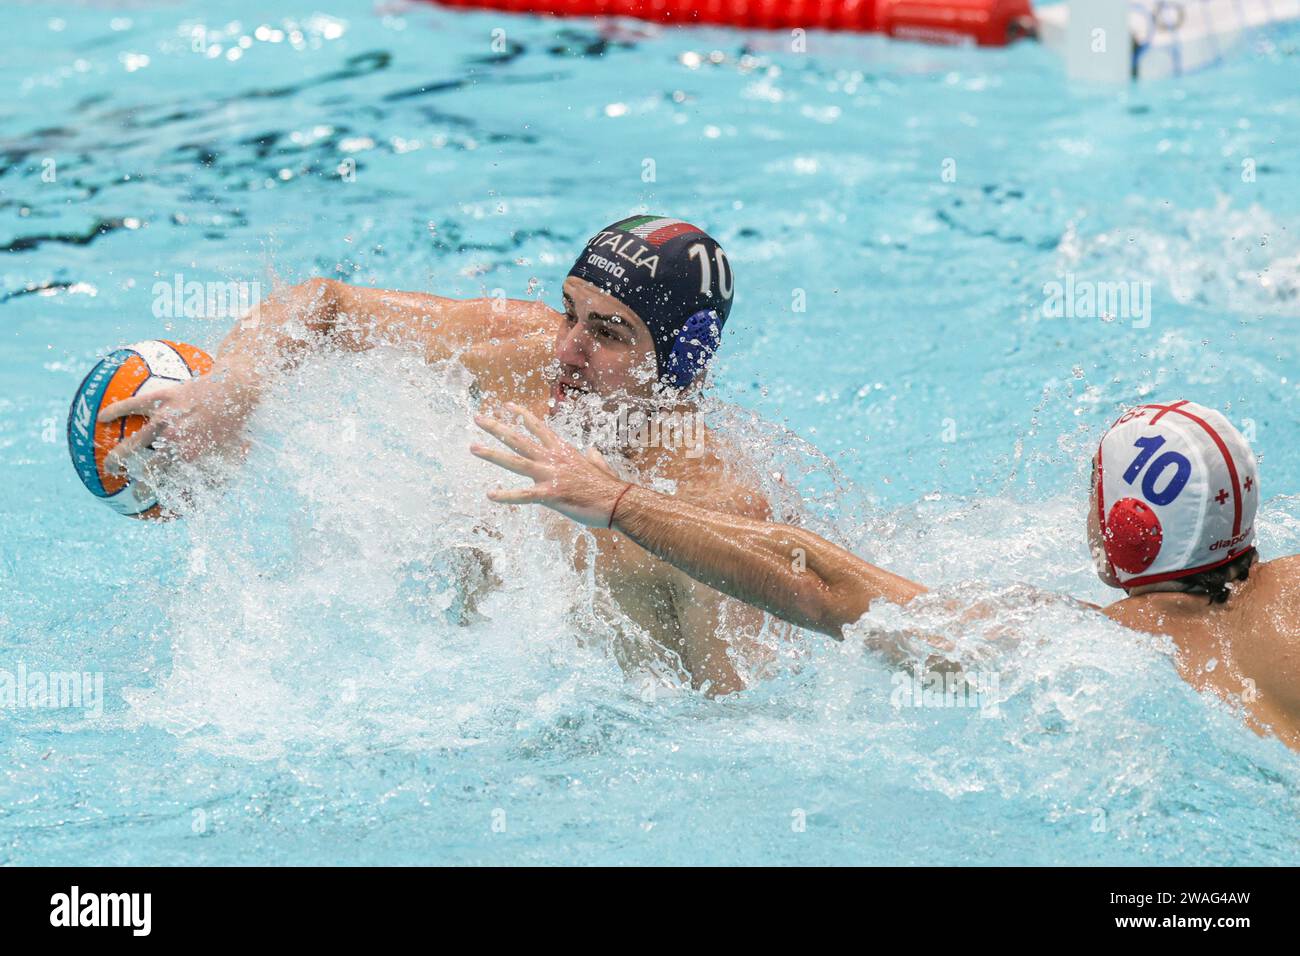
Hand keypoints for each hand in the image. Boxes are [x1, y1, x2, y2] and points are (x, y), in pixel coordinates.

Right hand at [99, 368, 255, 482]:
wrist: (237, 388)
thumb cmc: (238, 420)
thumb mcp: (233, 450)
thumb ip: (221, 470)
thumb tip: (219, 489)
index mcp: (191, 455)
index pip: (167, 482)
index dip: (154, 493)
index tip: (141, 500)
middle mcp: (175, 441)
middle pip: (148, 468)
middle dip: (134, 482)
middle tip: (124, 490)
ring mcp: (167, 419)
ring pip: (135, 442)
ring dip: (118, 456)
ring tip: (109, 465)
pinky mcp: (162, 397)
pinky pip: (132, 405)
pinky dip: (116, 411)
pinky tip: (102, 418)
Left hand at [471, 403, 631, 527]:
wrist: (617, 500)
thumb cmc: (608, 485)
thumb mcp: (599, 465)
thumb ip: (592, 457)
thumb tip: (592, 451)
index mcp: (563, 450)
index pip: (539, 427)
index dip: (522, 415)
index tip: (507, 405)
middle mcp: (552, 458)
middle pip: (519, 439)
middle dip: (496, 427)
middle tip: (477, 419)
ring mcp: (550, 475)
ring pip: (515, 461)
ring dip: (492, 454)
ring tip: (473, 447)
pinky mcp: (550, 494)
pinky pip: (524, 495)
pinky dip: (506, 495)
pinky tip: (490, 495)